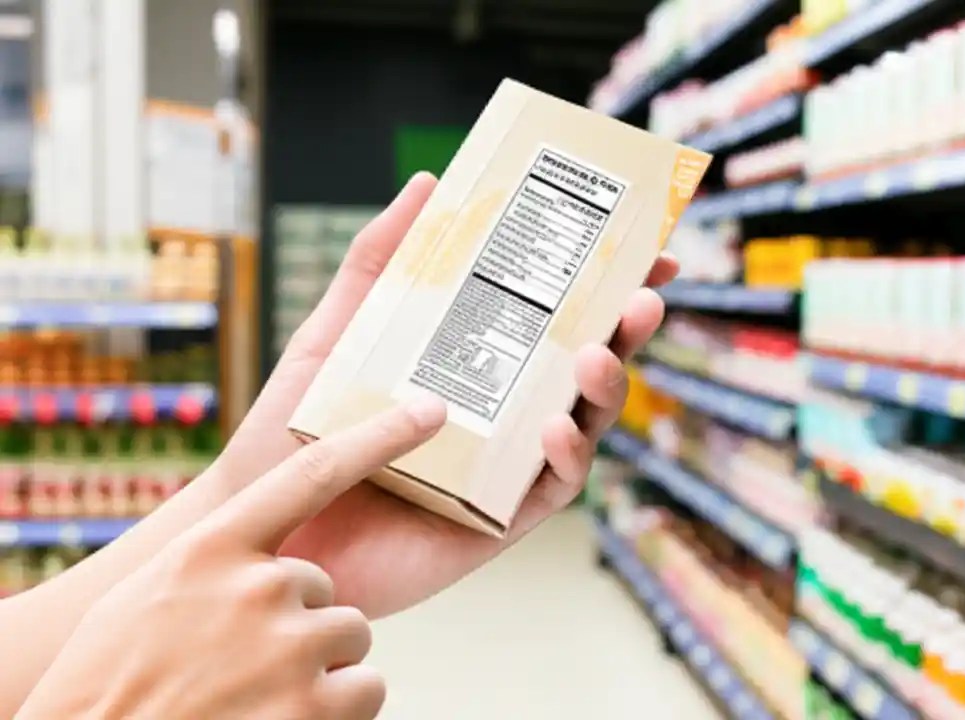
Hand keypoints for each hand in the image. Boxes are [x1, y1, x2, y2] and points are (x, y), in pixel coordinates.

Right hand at [17, 401, 446, 719]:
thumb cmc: (109, 682)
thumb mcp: (148, 596)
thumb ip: (215, 563)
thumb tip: (271, 561)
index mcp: (209, 550)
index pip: (313, 473)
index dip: (379, 436)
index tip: (427, 412)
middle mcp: (256, 588)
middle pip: (327, 587)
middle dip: (300, 622)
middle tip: (243, 664)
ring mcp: (288, 647)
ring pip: (351, 636)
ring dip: (320, 668)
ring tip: (258, 696)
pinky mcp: (315, 708)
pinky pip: (366, 688)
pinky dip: (337, 709)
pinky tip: (284, 719)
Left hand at [211, 173, 676, 617]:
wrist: (261, 531)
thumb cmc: (293, 435)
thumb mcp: (336, 334)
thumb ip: (377, 261)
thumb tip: (428, 183)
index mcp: (477, 362)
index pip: (557, 318)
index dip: (607, 286)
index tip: (647, 249)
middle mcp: (503, 411)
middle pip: (586, 365)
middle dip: (626, 331)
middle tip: (643, 298)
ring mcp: (507, 465)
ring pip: (584, 423)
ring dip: (604, 388)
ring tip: (595, 355)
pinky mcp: (500, 519)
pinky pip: (552, 488)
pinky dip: (564, 457)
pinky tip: (554, 428)